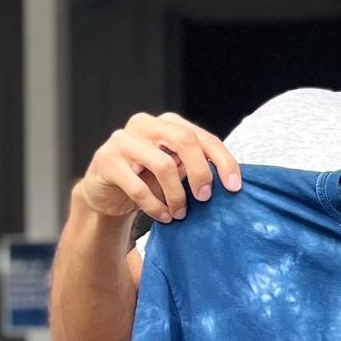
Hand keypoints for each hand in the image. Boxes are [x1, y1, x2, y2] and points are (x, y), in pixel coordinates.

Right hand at [76, 111, 241, 225]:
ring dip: (176, 195)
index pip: (202, 137)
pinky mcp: (106, 160)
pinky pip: (138, 187)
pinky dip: (155, 206)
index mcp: (166, 123)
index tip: (234, 186)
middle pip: (184, 140)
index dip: (223, 160)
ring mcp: (122, 140)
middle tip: (205, 198)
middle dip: (201, 172)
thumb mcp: (175, 172)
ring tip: (180, 214)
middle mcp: (144, 124)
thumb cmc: (146, 180)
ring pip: (163, 164)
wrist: (106, 194)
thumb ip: (195, 167)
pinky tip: (164, 217)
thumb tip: (228, 180)